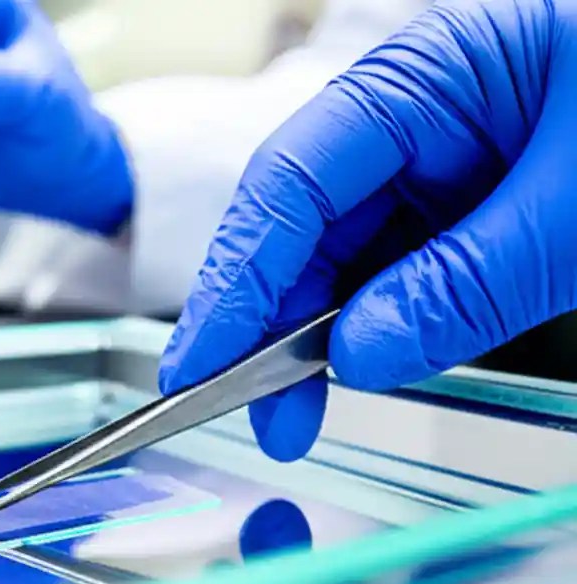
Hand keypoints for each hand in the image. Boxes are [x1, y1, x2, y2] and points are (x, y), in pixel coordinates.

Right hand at [159, 0, 576, 460]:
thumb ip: (471, 280)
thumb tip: (364, 354)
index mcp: (424, 74)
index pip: (294, 183)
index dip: (238, 279)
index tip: (206, 364)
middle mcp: (415, 113)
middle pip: (304, 223)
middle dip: (269, 320)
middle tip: (261, 416)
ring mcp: (441, 157)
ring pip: (344, 253)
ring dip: (318, 331)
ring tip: (300, 411)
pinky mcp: (470, 200)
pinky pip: (398, 265)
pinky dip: (376, 320)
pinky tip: (360, 363)